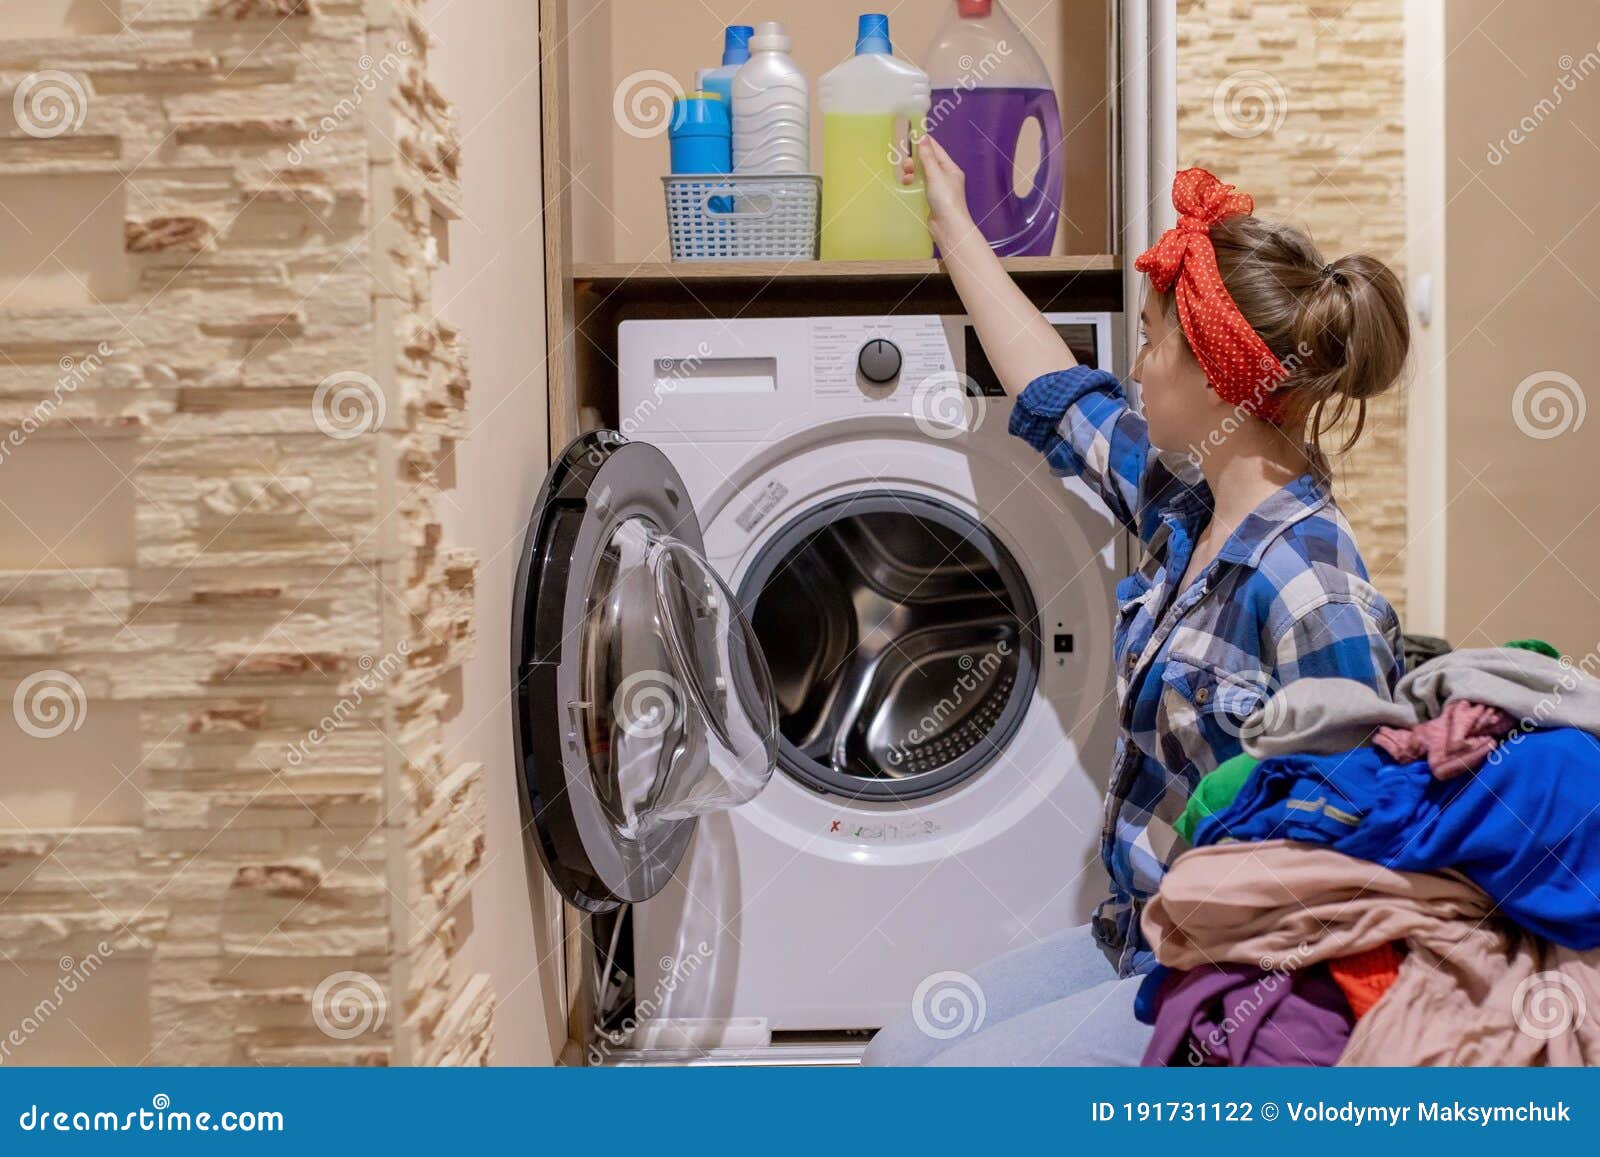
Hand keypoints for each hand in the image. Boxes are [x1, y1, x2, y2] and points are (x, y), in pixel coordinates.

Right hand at [902, 134, 978, 252]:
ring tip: (906, 177)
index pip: (936, 150)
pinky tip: (906, 185)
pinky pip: (920, 186)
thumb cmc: (945, 198)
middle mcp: (945, 177)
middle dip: (915, 161)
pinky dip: (912, 183)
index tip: (911, 136)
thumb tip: (923, 137)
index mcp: (950, 168)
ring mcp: (938, 189)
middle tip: (906, 165)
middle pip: (927, 162)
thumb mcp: (935, 174)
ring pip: (922, 174)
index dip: (924, 143)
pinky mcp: (931, 199)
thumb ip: (928, 156)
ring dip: (912, 173)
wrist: (948, 226)